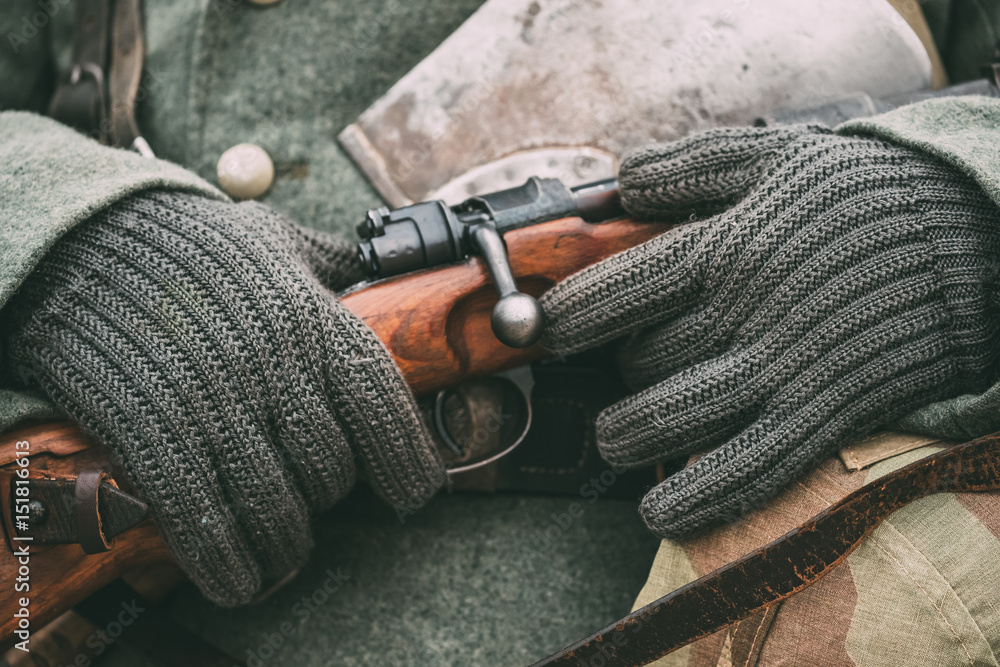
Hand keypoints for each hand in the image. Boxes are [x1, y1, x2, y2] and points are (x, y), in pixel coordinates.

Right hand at [3, 192, 444, 604]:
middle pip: (331, 470)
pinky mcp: (154, 430)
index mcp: (317, 321)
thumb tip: (387, 265)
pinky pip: (203, 518)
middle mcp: (277, 368)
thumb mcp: (279, 241)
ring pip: (276, 506)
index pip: (384, 409)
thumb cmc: (198, 243)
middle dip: (329, 496)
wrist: (92, 237)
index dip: (407, 463)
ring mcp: (216, 403)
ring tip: (281, 548)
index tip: (414, 491)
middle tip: (312, 495)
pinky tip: (239, 577)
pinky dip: (226, 562)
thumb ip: (336, 263)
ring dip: (285, 542)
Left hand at [541, 126, 999, 538]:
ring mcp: (786, 369)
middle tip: (612, 367)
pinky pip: (753, 467)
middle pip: (644, 360)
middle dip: (611, 370)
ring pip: (678, 417)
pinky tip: (660, 513)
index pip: (621, 290)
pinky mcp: (827, 412)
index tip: (548, 327)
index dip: (570, 315)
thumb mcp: (777, 157)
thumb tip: (620, 180)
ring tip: (615, 435)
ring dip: (631, 434)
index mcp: (727, 246)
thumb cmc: (864, 193)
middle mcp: (745, 312)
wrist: (973, 234)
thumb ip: (693, 165)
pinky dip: (701, 498)